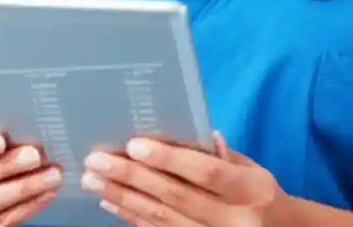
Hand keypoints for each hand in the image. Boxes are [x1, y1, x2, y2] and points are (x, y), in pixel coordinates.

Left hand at [80, 132, 288, 226]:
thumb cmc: (258, 193)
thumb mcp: (251, 169)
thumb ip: (220, 155)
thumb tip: (188, 134)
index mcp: (251, 191)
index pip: (207, 173)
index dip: (170, 159)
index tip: (134, 145)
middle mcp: (234, 221)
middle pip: (176, 197)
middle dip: (131, 177)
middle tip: (97, 161)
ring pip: (162, 219)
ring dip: (123, 198)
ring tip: (93, 180)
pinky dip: (132, 218)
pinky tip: (111, 202)